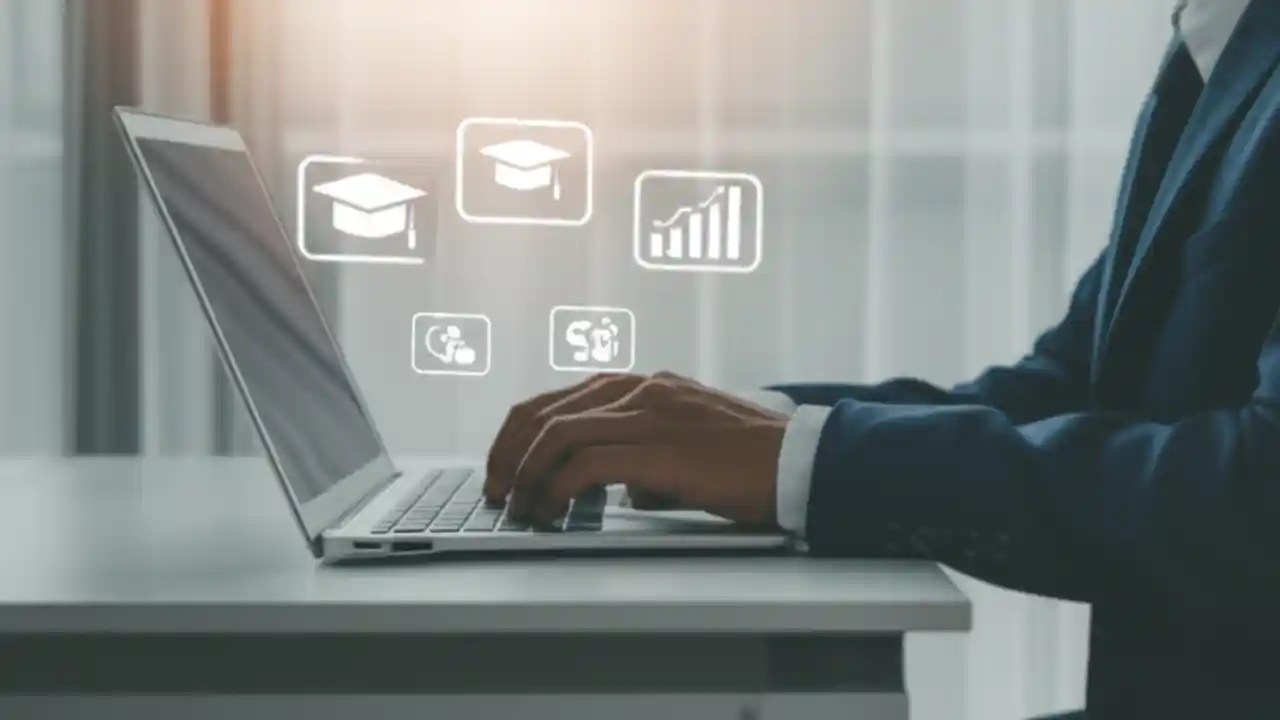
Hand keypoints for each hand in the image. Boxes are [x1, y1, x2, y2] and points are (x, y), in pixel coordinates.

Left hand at [485, 373, 786, 527]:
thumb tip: (624, 489)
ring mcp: (648, 414)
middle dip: (508, 452)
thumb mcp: (691, 443)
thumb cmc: (752, 459)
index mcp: (645, 384)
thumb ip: (650, 454)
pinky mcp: (658, 448)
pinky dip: (556, 490)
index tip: (505, 466)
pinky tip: (552, 513)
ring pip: (557, 433)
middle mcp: (640, 389)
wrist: (800, 461)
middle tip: (497, 490)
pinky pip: (584, 465)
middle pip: (545, 410)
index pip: (560, 398)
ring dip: (526, 474)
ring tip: (518, 507)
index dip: (520, 433)